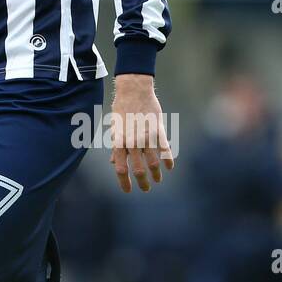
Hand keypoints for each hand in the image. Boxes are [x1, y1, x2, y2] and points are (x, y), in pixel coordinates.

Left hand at [108, 73, 173, 193]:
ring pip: (154, 163)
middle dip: (142, 183)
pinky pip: (165, 150)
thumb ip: (116, 145)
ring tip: (157, 179)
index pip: (121, 169)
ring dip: (156, 174)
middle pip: (138, 170)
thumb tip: (113, 162)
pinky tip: (169, 167)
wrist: (134, 90)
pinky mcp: (158, 131)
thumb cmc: (121, 108)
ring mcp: (146, 137)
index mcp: (119, 142)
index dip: (124, 182)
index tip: (128, 191)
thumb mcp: (115, 127)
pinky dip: (168, 161)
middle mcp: (132, 142)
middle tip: (145, 188)